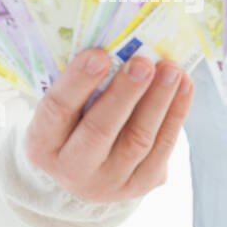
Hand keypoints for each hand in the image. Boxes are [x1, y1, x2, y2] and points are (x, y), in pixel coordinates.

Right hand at [25, 48, 193, 202]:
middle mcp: (72, 169)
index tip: (98, 54)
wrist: (88, 171)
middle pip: (99, 131)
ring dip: (158, 100)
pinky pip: (162, 148)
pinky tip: (183, 86)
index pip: (57, 110)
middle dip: (124, 94)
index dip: (77, 82)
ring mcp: (109, 182)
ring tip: (171, 69)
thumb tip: (119, 41)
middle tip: (143, 63)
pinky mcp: (141, 185)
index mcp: (43, 144)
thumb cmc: (75, 122)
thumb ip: (83, 82)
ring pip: (138, 140)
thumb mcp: (66, 106)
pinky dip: (176, 114)